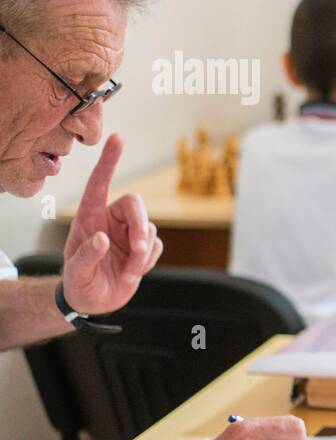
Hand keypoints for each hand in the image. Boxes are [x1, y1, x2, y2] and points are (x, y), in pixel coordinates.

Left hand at [62, 133, 162, 314]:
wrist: (93, 301)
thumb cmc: (79, 283)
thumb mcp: (76, 274)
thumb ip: (86, 256)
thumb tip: (103, 239)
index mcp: (89, 217)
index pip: (99, 184)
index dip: (109, 161)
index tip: (117, 138)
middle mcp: (111, 220)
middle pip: (135, 205)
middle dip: (139, 226)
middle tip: (138, 250)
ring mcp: (129, 233)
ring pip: (148, 229)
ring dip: (141, 254)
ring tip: (126, 272)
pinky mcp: (144, 247)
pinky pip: (157, 246)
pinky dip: (148, 262)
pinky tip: (132, 272)